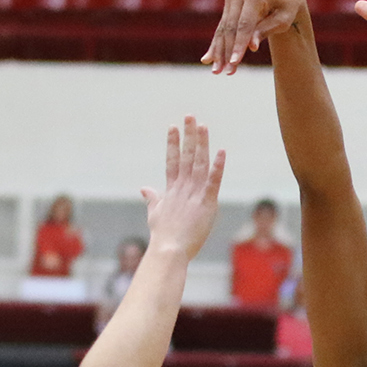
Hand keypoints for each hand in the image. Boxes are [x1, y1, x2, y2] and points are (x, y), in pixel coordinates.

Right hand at [141, 118, 226, 259]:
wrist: (169, 250)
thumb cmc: (162, 235)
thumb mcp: (155, 213)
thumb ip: (152, 198)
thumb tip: (144, 188)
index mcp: (171, 190)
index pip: (172, 161)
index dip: (173, 144)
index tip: (173, 127)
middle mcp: (182, 188)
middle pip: (186, 156)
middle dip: (188, 136)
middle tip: (190, 116)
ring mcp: (194, 194)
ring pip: (199, 164)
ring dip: (202, 144)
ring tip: (202, 126)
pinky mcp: (206, 203)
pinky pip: (214, 182)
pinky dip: (218, 166)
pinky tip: (221, 152)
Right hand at [202, 0, 307, 74]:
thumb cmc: (286, 7)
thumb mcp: (283, 20)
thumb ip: (266, 30)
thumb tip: (251, 47)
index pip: (244, 24)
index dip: (239, 45)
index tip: (235, 63)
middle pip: (231, 28)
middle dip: (228, 52)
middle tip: (227, 72)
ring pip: (223, 29)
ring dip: (219, 51)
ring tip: (216, 71)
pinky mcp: (228, 4)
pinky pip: (222, 27)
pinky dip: (217, 44)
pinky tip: (208, 59)